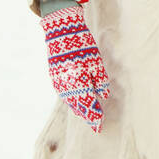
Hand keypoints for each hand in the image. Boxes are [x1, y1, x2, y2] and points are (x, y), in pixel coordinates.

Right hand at [41, 3, 109, 133]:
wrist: (60, 32)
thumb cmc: (82, 45)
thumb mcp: (96, 63)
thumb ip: (100, 81)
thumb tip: (104, 96)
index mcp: (79, 84)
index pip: (89, 106)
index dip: (95, 117)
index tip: (99, 126)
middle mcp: (66, 87)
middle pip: (78, 107)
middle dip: (87, 115)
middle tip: (95, 124)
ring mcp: (58, 83)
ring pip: (70, 102)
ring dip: (79, 108)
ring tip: (87, 114)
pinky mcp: (54, 78)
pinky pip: (65, 94)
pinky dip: (72, 99)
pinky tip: (77, 100)